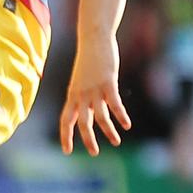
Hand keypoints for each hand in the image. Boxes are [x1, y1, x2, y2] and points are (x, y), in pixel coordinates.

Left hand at [60, 39, 131, 155]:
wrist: (93, 40)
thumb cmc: (88, 61)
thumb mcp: (81, 81)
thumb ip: (84, 96)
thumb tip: (88, 110)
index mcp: (72, 95)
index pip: (65, 120)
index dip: (65, 136)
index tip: (67, 151)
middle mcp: (81, 95)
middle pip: (82, 123)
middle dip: (88, 139)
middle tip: (94, 153)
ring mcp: (94, 89)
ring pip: (100, 116)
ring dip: (109, 131)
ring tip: (117, 142)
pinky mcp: (107, 83)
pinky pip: (114, 104)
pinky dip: (121, 115)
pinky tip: (127, 125)